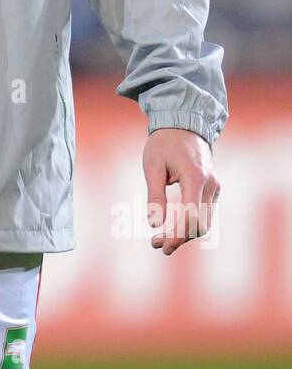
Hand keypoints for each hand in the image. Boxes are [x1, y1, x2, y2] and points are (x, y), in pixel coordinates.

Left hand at [143, 128, 220, 254]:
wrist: (183, 124)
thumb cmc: (164, 143)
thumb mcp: (153, 167)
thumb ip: (155, 196)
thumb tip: (155, 224)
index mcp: (196, 177)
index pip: (190, 216)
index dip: (177, 235)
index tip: (160, 245)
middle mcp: (210, 184)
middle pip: (200, 223)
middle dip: (179, 238)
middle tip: (156, 245)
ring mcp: (214, 186)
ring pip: (204, 221)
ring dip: (184, 233)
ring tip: (160, 240)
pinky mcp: (212, 188)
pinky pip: (204, 212)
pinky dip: (190, 223)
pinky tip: (171, 228)